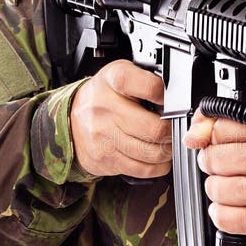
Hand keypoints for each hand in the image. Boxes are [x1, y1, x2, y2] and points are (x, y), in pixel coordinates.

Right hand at [70, 60, 171, 177]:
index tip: (172, 102)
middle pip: (155, 129)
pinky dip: (157, 166)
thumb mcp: (122, 75)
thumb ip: (147, 81)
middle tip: (174, 130)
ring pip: (151, 152)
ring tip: (166, 144)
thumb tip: (176, 98)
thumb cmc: (104, 97)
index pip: (151, 87)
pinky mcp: (104, 159)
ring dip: (167, 151)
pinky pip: (142, 169)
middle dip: (171, 132)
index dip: (167, 97)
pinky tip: (157, 158)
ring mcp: (103, 136)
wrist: (70, 120)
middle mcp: (106, 108)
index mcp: (114, 80)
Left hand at [183, 108, 245, 239]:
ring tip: (215, 185)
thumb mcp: (240, 130)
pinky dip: (225, 216)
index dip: (218, 134)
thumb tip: (194, 137)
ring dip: (217, 189)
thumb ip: (212, 125)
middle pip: (245, 159)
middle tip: (208, 164)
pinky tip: (220, 209)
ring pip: (244, 190)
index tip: (210, 142)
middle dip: (214, 162)